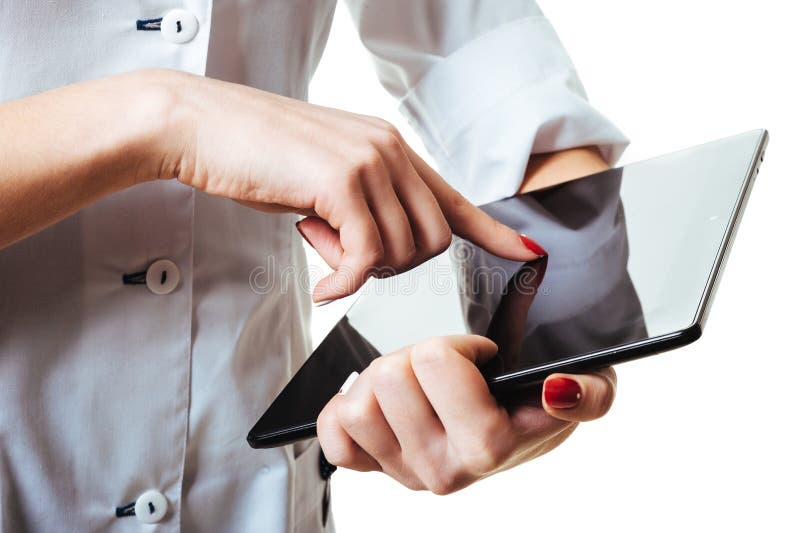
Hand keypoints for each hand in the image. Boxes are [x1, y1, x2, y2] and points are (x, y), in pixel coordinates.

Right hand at [154, 71, 540, 300]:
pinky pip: (367, 256)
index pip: (455, 197)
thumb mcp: (324, 180)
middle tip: (342, 254)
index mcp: (391, 148)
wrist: (201, 126)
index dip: (493, 230)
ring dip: (358, 266)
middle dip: (392, 265)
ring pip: (403, 252)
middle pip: (433, 240)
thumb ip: (363, 207)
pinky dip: (344, 282)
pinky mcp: (343, 179)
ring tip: (314, 237)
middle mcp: (391, 150)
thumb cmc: (257, 156)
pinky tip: (319, 286)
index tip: (526, 252)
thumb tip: (377, 255)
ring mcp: (371, 161)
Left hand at [317, 335, 615, 493]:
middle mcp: (444, 471)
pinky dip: (349, 409)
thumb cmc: (541, 402)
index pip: (434, 363)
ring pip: (357, 403)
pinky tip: (383, 405)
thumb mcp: (590, 387)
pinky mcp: (376, 470)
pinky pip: (334, 436)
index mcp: (490, 446)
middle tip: (444, 370)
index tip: (481, 359)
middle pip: (389, 376)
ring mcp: (405, 474)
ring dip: (383, 380)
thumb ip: (588, 393)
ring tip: (418, 384)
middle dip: (416, 356)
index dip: (456, 346)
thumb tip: (556, 391)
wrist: (520, 428)